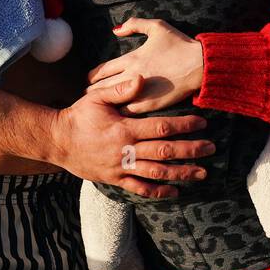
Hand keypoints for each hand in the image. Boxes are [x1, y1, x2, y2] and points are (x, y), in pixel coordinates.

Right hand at [51, 73, 214, 197]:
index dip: (184, 125)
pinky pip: (140, 188)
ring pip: (157, 173)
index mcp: (124, 128)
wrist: (57, 141)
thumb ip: (120, 89)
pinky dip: (158, 191)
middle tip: (211, 148)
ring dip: (181, 173)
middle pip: (165, 151)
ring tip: (201, 172)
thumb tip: (142, 78)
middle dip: (191, 150)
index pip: (161, 126)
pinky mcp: (115, 179)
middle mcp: (126, 150)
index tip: (202, 123)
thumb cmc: (78, 116)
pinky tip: (174, 191)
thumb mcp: (96, 97)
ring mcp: (121, 167)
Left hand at [85, 18, 203, 114]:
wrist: (199, 64)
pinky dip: (121, 112)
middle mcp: (132, 76)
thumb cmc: (180, 44)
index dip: (93, 76)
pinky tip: (116, 116)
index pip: (103, 69)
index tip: (89, 80)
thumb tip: (115, 30)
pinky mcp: (151, 105)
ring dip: (104, 104)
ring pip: (113, 101)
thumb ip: (134, 25)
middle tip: (87, 96)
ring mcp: (141, 92)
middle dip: (93, 91)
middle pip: (104, 86)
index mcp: (132, 58)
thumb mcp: (157, 27)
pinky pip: (129, 111)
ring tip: (98, 108)